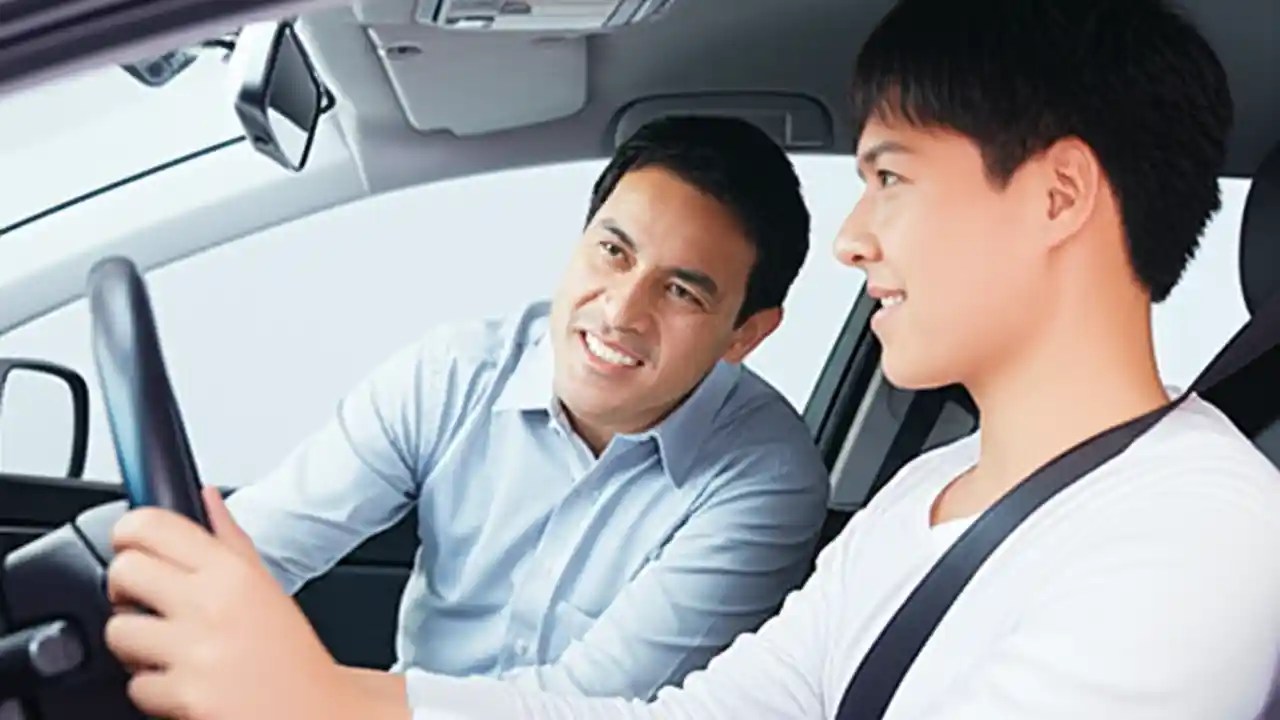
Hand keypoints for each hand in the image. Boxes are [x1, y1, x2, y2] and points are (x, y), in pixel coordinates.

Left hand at [103, 487, 403, 719]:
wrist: (317, 710)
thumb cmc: (292, 654)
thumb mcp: (266, 586)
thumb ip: (229, 539)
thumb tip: (205, 496)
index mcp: (231, 571)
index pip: (150, 525)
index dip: (128, 533)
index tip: (131, 546)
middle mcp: (212, 604)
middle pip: (123, 571)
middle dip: (126, 590)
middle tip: (147, 604)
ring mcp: (196, 651)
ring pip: (118, 631)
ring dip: (135, 645)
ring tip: (167, 649)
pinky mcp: (185, 696)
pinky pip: (135, 686)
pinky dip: (153, 689)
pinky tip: (183, 681)